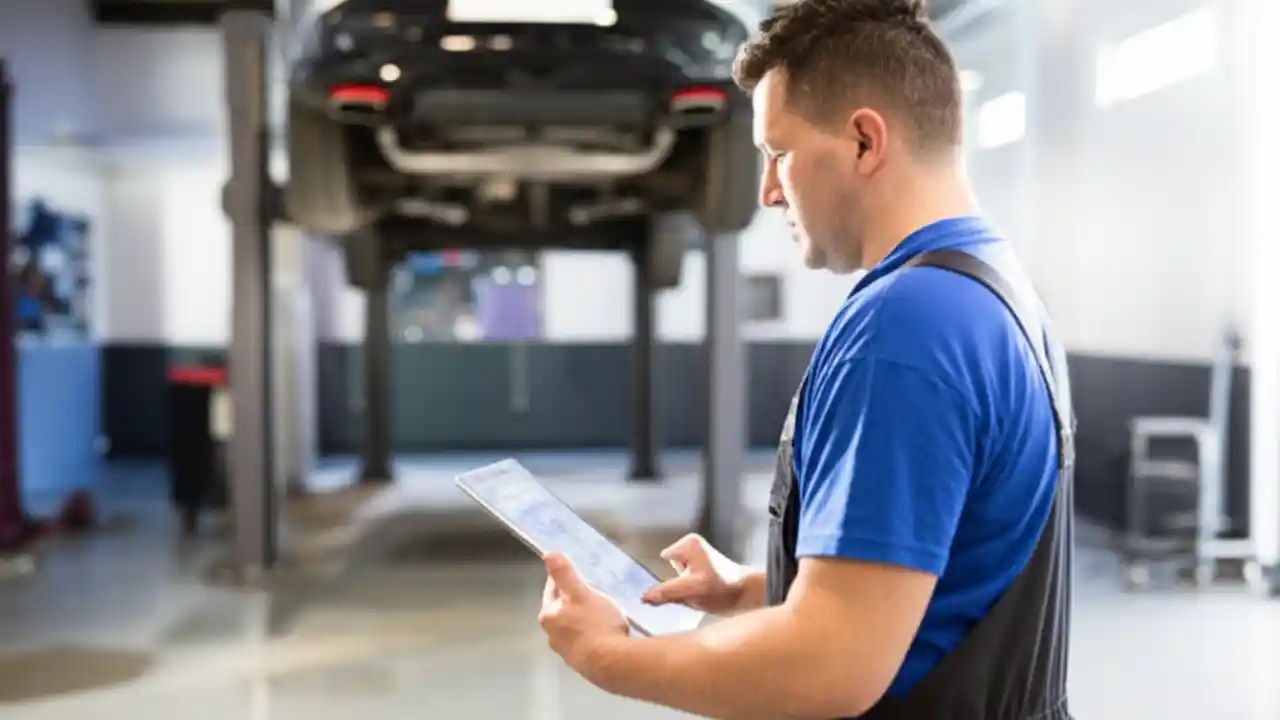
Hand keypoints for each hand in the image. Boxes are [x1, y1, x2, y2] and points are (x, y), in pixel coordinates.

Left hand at [539, 553, 629, 678]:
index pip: (552, 588)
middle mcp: (552, 635)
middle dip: (572, 599)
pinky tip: (604, 631)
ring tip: (600, 610)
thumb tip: (548, 555)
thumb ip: (564, 574)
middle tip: (590, 590)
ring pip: (572, 626)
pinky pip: (584, 641)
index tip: (573, 571)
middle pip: (561, 609)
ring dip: (582, 618)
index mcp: (548, 615)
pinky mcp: (581, 662)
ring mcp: (566, 651)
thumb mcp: (581, 593)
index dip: (563, 577)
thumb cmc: (595, 625)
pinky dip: (591, 634)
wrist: (611, 664)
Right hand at [641, 534, 754, 614]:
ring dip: (684, 589)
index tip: (687, 584)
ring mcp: (694, 556)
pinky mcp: (698, 568)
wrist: (745, 596)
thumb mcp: (692, 591)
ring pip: (675, 579)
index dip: (672, 576)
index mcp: (688, 543)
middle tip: (695, 590)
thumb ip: (666, 592)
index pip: (664, 561)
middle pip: (668, 570)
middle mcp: (690, 545)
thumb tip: (644, 596)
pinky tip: (703, 593)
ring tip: (702, 592)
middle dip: (678, 584)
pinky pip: (683, 583)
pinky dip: (690, 591)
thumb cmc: (724, 588)